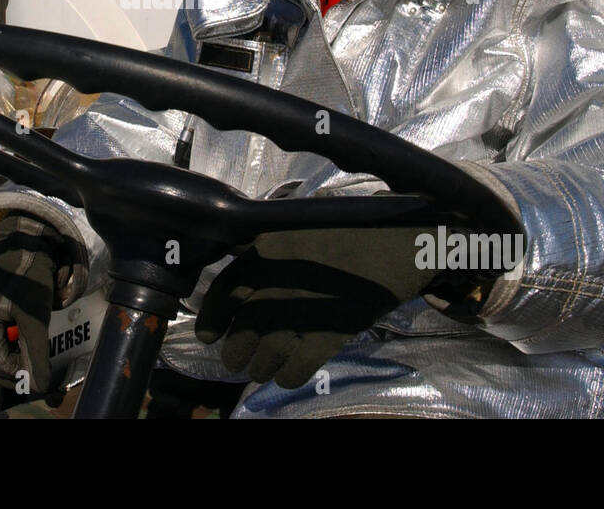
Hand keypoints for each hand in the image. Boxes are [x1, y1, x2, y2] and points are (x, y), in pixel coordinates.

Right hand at [0, 214, 63, 392]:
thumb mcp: (36, 319)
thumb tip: (40, 385)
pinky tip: (17, 335)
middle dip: (11, 369)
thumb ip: (36, 354)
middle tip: (35, 367)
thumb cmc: (28, 278)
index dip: (18, 375)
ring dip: (5, 358)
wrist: (19, 244)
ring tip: (28, 348)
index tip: (40, 373)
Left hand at [194, 227, 439, 388]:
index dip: (212, 318)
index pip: (224, 292)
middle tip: (236, 360)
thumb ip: (262, 245)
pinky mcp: (331, 334)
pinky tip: (288, 376)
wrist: (393, 243)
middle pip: (242, 331)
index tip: (209, 335)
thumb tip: (234, 263)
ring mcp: (304, 310)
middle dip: (235, 352)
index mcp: (266, 252)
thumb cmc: (343, 231)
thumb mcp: (293, 226)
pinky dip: (288, 377)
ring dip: (259, 368)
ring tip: (260, 370)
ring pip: (266, 355)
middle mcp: (278, 283)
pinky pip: (298, 368)